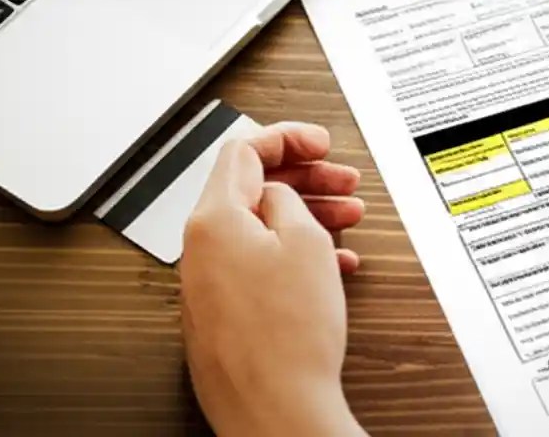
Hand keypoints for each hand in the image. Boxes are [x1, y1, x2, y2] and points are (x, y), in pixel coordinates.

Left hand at [180, 122, 367, 436]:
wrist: (276, 410)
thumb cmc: (288, 335)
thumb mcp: (305, 241)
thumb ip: (288, 201)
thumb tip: (279, 194)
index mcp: (213, 220)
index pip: (243, 152)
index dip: (288, 138)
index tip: (319, 142)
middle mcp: (200, 250)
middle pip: (251, 190)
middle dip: (304, 178)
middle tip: (343, 180)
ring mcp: (208, 285)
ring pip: (258, 229)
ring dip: (305, 216)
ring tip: (348, 218)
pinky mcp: (222, 315)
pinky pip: (256, 266)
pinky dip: (292, 255)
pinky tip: (330, 265)